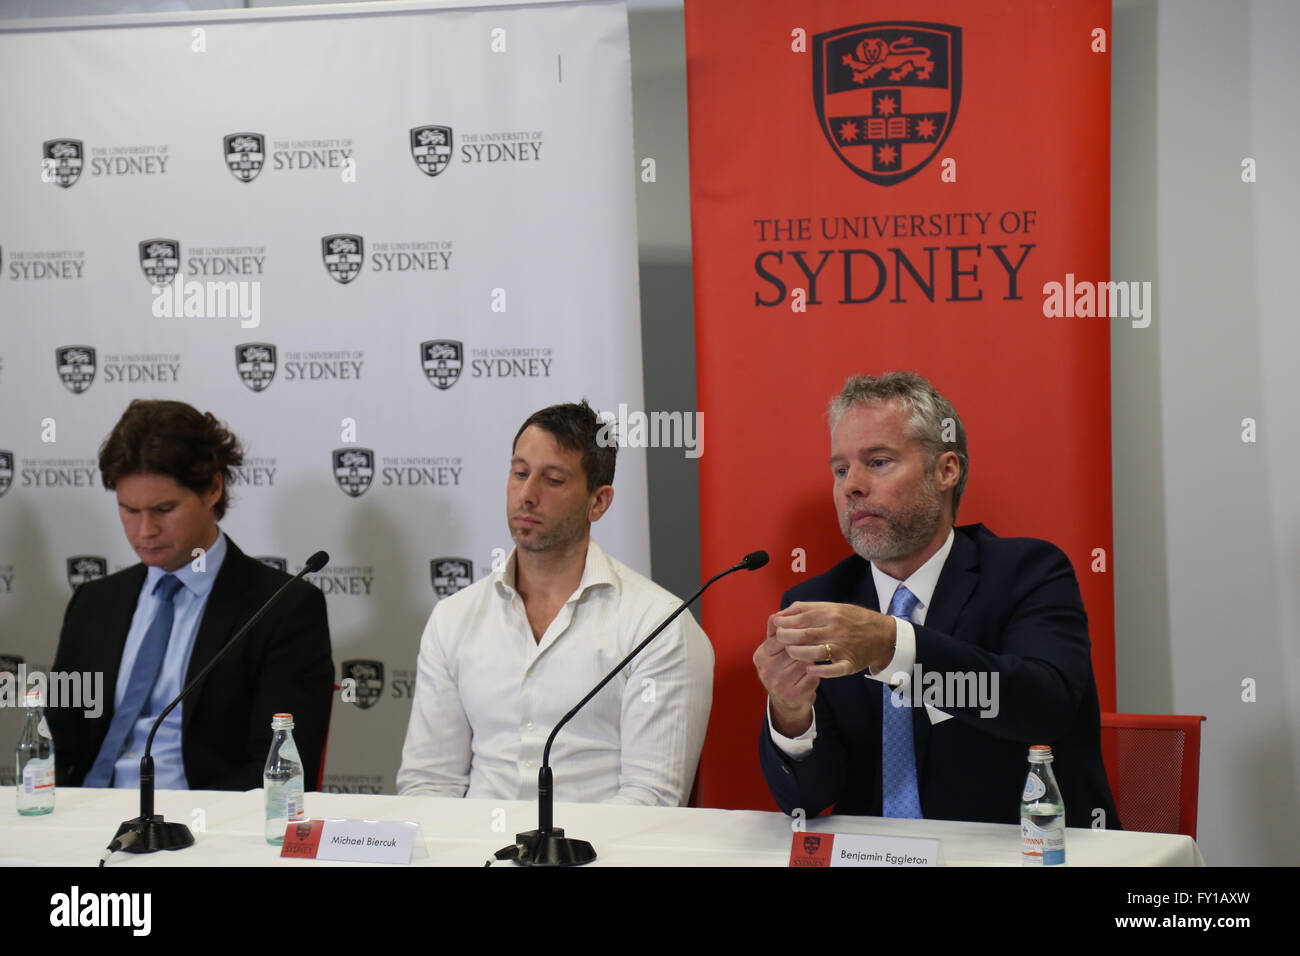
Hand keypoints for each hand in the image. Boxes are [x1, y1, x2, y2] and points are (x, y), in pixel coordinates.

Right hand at [753, 613, 819, 736]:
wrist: (786, 702)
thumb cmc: (781, 670)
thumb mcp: (773, 652)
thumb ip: (774, 633)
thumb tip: (775, 615)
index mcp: (760, 656)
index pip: (781, 637)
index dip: (796, 634)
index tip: (805, 632)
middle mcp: (766, 671)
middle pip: (794, 649)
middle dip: (805, 647)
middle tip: (812, 646)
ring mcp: (779, 684)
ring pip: (805, 661)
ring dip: (812, 659)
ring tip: (812, 660)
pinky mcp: (793, 695)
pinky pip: (812, 676)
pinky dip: (817, 673)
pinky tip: (814, 673)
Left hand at [772, 601, 896, 677]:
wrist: (883, 634)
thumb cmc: (852, 619)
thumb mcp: (832, 607)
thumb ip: (806, 608)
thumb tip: (782, 613)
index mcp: (831, 613)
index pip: (800, 618)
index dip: (784, 623)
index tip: (776, 626)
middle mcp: (837, 629)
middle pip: (804, 635)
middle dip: (786, 639)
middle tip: (780, 640)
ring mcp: (845, 647)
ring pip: (814, 653)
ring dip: (798, 654)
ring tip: (791, 652)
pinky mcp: (851, 663)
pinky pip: (833, 670)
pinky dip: (819, 671)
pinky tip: (809, 669)